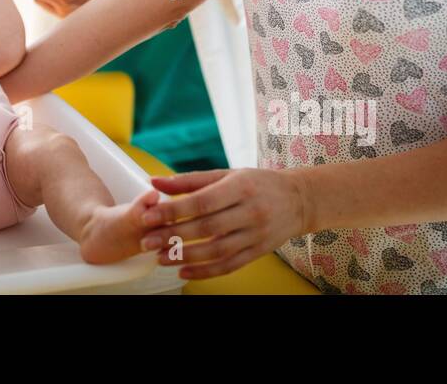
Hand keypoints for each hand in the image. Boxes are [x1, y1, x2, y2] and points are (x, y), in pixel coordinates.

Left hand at [137, 168, 309, 279]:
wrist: (299, 200)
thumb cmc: (257, 183)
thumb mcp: (226, 174)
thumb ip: (190, 180)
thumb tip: (155, 181)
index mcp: (240, 187)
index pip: (201, 202)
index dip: (173, 212)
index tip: (149, 217)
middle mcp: (250, 212)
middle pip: (206, 228)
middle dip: (173, 236)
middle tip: (147, 241)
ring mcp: (256, 235)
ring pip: (217, 251)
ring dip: (185, 257)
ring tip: (161, 258)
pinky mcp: (259, 252)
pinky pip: (230, 266)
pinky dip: (205, 272)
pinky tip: (184, 271)